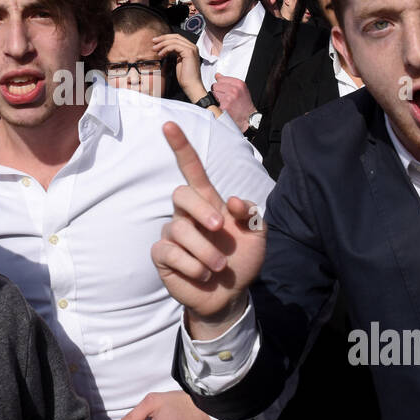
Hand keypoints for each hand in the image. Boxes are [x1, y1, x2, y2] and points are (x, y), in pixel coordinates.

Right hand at [151, 121, 264, 337]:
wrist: (231, 295)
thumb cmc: (242, 259)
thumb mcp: (256, 234)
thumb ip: (249, 212)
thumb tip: (230, 200)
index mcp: (209, 202)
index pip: (192, 169)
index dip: (180, 147)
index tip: (169, 124)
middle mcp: (187, 214)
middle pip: (180, 194)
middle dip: (201, 210)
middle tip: (219, 230)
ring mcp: (173, 234)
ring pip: (180, 230)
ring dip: (206, 252)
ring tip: (218, 267)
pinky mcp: (163, 256)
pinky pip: (170, 252)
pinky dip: (193, 266)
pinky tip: (203, 274)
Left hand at [152, 33, 207, 104]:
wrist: (191, 86)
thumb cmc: (185, 78)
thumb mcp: (179, 62)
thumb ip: (175, 54)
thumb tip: (165, 50)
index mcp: (190, 48)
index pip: (177, 38)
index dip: (166, 38)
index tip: (156, 42)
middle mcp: (192, 47)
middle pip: (176, 36)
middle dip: (163, 38)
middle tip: (153, 41)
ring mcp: (191, 49)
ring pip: (174, 40)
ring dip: (162, 44)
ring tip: (155, 49)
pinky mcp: (189, 52)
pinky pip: (174, 46)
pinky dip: (166, 49)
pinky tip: (161, 54)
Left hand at [212, 73, 255, 130]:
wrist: (248, 117)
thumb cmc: (245, 104)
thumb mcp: (241, 89)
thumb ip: (229, 81)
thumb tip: (217, 75)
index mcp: (238, 84)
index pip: (220, 79)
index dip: (220, 84)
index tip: (223, 88)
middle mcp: (234, 90)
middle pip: (215, 86)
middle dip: (217, 91)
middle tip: (223, 97)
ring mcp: (229, 98)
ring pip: (213, 94)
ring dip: (216, 98)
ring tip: (223, 102)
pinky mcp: (224, 106)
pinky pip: (213, 102)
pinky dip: (216, 105)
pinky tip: (223, 107)